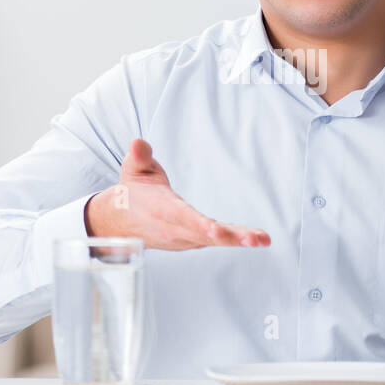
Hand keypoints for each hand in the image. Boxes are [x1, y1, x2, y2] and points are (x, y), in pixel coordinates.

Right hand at [84, 138, 271, 249]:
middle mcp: (174, 228)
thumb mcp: (133, 169)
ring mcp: (183, 238)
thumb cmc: (134, 191)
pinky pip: (216, 241)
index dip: (199, 224)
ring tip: (262, 239)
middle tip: (254, 238)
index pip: (181, 217)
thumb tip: (138, 143)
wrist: (123, 222)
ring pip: (214, 240)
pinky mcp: (192, 241)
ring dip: (239, 240)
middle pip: (204, 234)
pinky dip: (235, 240)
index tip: (215, 230)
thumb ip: (138, 156)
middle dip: (230, 237)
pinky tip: (257, 239)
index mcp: (160, 209)